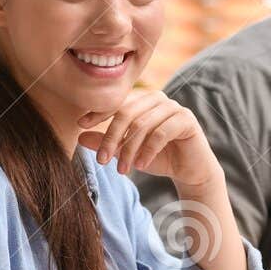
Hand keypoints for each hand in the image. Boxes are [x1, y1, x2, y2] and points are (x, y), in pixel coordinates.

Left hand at [80, 89, 221, 187]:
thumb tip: (80, 137)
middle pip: (127, 112)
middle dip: (111, 137)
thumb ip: (108, 142)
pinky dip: (147, 151)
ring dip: (129, 150)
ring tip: (122, 170)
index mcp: (143, 99)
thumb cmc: (159, 157)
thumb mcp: (128, 151)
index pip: (117, 101)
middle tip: (101, 160)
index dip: (99, 112)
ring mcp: (174, 107)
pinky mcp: (186, 120)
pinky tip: (140, 166)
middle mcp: (158, 98)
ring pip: (142, 124)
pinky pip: (161, 133)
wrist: (190, 171)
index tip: (81, 125)